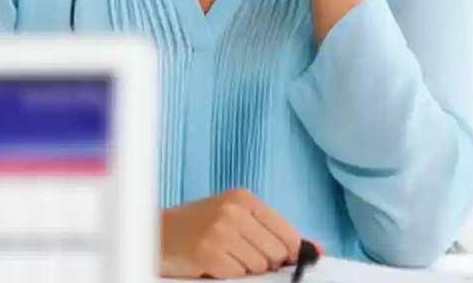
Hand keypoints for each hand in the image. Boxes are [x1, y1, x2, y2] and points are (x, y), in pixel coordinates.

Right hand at [159, 188, 304, 278]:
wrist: (155, 232)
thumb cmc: (196, 226)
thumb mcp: (235, 218)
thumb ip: (274, 232)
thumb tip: (317, 249)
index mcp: (243, 198)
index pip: (288, 234)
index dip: (285, 252)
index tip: (274, 257)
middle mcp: (233, 211)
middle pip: (276, 253)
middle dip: (261, 261)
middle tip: (236, 253)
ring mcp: (221, 231)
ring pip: (258, 267)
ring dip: (242, 268)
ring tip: (221, 255)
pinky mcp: (209, 253)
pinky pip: (237, 275)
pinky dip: (226, 274)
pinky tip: (210, 262)